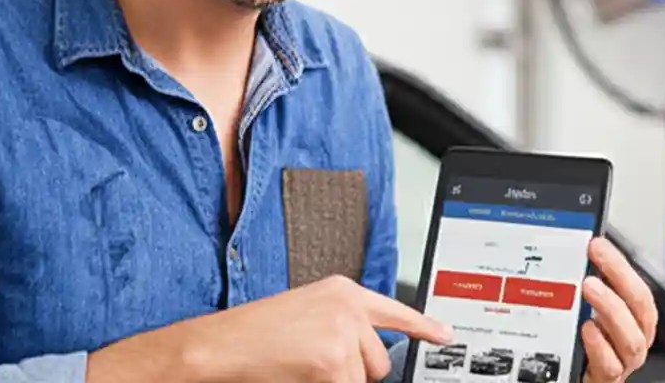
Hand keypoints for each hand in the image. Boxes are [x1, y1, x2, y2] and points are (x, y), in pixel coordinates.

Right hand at [87, 274, 451, 382]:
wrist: (219, 345)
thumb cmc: (252, 336)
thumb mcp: (306, 317)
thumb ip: (341, 327)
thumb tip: (366, 357)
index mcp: (342, 291)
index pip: (395, 310)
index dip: (424, 326)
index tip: (445, 336)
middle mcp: (349, 306)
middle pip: (378, 364)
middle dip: (351, 375)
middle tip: (311, 367)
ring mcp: (343, 332)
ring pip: (362, 382)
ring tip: (298, 369)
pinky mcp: (333, 360)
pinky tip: (296, 376)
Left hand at [581, 237, 657, 381]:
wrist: (560, 378)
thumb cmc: (576, 345)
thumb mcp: (583, 311)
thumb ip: (586, 288)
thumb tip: (577, 252)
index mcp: (631, 323)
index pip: (637, 291)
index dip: (620, 266)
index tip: (598, 245)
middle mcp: (630, 342)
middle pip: (640, 311)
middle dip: (620, 280)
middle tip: (595, 260)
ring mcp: (619, 363)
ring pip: (631, 341)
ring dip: (612, 309)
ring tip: (589, 288)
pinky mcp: (602, 380)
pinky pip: (610, 367)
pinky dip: (600, 346)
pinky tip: (586, 329)